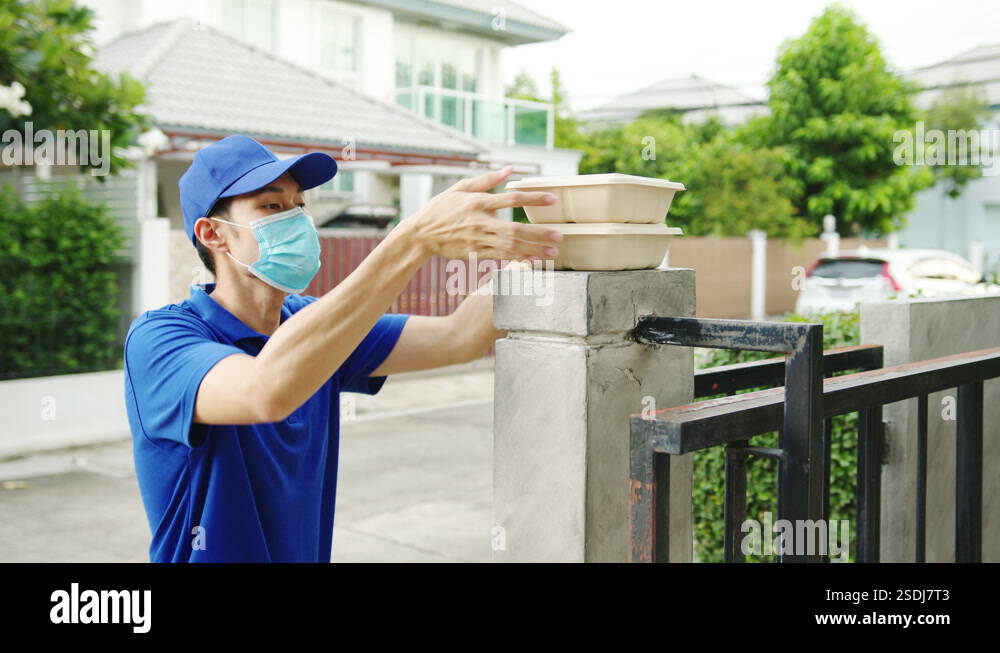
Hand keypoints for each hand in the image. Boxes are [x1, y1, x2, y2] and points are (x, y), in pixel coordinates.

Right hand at [404, 164, 561, 260]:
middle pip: (514, 229)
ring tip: (552, 250)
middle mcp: (479, 222)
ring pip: (509, 246)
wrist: (421, 234)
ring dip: (533, 249)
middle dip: (538, 233)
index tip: (552, 199)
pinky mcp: (475, 253)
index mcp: (477, 202)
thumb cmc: (442, 208)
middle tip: (558, 235)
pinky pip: (501, 256)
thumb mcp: (460, 188)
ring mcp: (477, 239)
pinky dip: (518, 258)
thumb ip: (487, 179)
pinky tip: (533, 259)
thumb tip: (509, 169)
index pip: (510, 199)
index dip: (532, 198)